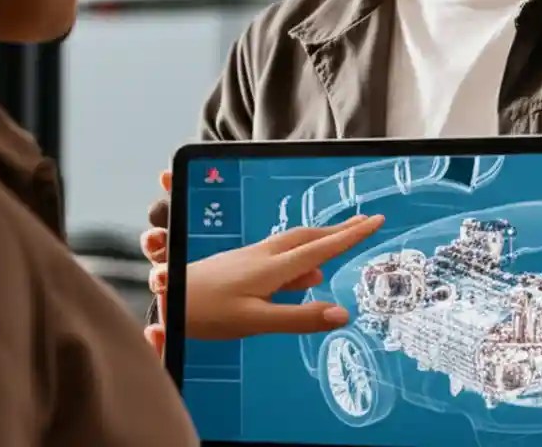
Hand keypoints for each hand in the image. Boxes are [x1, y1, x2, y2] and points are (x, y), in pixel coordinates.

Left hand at [139, 171, 385, 346]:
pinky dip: (300, 255)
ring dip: (321, 240)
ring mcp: (250, 257)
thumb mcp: (256, 321)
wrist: (165, 297)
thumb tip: (343, 314)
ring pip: (294, 243)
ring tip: (341, 240)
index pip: (322, 248)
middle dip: (339, 230)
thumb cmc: (206, 312)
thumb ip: (299, 318)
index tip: (376, 221)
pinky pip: (279, 253)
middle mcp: (265, 256)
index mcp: (274, 267)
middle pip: (310, 237)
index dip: (351, 235)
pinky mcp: (239, 263)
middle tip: (364, 222)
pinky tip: (301, 273)